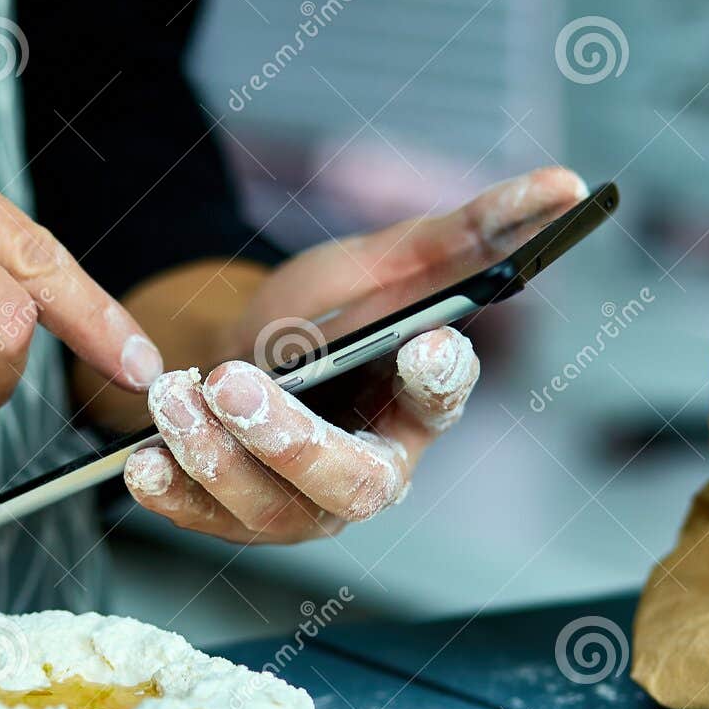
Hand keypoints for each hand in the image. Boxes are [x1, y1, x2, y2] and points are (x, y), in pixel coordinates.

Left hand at [123, 167, 586, 542]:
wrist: (235, 353)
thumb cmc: (321, 315)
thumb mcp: (384, 261)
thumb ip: (467, 232)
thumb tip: (567, 184)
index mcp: (416, 411)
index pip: (440, 404)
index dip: (440, 380)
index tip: (431, 341)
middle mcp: (370, 474)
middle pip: (348, 482)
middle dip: (290, 440)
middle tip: (235, 385)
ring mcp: (304, 512)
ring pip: (269, 510)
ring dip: (215, 457)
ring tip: (173, 395)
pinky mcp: (240, 524)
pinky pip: (207, 523)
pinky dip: (172, 494)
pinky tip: (140, 461)